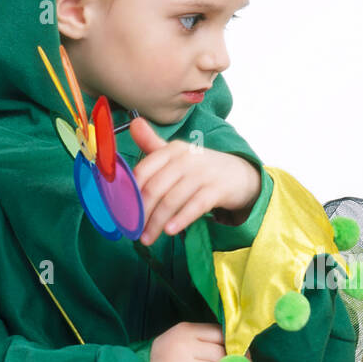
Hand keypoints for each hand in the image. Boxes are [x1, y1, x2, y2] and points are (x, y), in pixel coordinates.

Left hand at [128, 118, 261, 244]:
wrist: (241, 175)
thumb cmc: (202, 168)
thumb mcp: (178, 154)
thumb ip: (153, 144)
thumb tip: (133, 123)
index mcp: (171, 150)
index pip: (143, 171)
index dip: (129, 193)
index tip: (121, 211)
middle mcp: (186, 159)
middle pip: (154, 188)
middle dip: (140, 213)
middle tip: (132, 230)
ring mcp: (203, 174)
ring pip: (171, 200)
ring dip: (156, 222)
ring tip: (147, 238)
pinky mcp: (218, 190)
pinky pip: (195, 206)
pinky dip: (180, 220)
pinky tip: (170, 231)